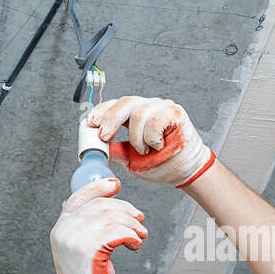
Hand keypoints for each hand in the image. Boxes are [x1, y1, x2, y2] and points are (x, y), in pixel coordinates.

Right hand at [49, 177, 147, 273]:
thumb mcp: (77, 247)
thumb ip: (82, 226)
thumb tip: (99, 203)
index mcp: (61, 226)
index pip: (79, 197)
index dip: (99, 188)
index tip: (116, 185)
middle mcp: (65, 230)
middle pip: (101, 206)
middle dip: (125, 210)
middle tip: (140, 219)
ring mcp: (76, 239)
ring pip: (112, 218)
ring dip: (132, 225)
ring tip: (140, 235)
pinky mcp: (91, 250)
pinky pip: (118, 232)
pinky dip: (132, 236)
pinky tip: (135, 245)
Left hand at [87, 96, 215, 187]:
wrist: (184, 171)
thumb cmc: (160, 163)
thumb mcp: (130, 160)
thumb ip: (115, 150)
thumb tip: (95, 147)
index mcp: (134, 115)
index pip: (115, 105)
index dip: (101, 112)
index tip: (90, 124)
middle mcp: (147, 107)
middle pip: (125, 102)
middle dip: (110, 119)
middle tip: (104, 136)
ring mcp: (161, 107)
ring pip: (139, 113)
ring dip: (137, 137)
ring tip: (145, 150)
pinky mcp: (175, 112)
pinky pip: (155, 119)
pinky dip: (152, 137)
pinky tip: (158, 145)